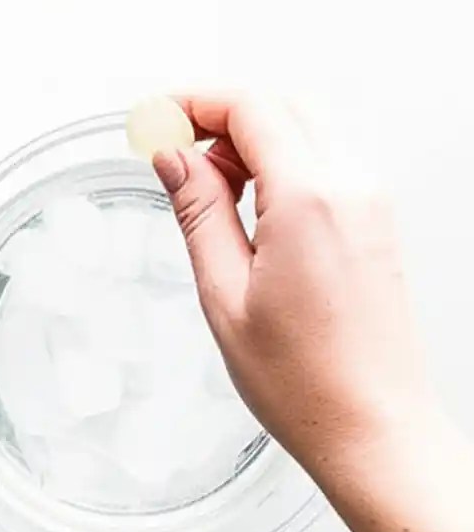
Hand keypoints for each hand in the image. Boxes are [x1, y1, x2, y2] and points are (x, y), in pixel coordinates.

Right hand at [151, 95, 435, 463]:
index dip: (194, 103)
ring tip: (205, 188)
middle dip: (221, 115)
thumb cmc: (305, 381)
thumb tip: (174, 159)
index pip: (251, 108)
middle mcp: (351, 189)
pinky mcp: (375, 223)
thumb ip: (198, 212)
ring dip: (251, 139)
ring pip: (306, 129)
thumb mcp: (224, 293)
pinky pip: (325, 162)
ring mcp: (371, 204)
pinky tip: (247, 206)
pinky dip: (280, 163)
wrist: (374, 428)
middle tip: (171, 149)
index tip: (156, 118)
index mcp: (310, 200)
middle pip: (282, 107)